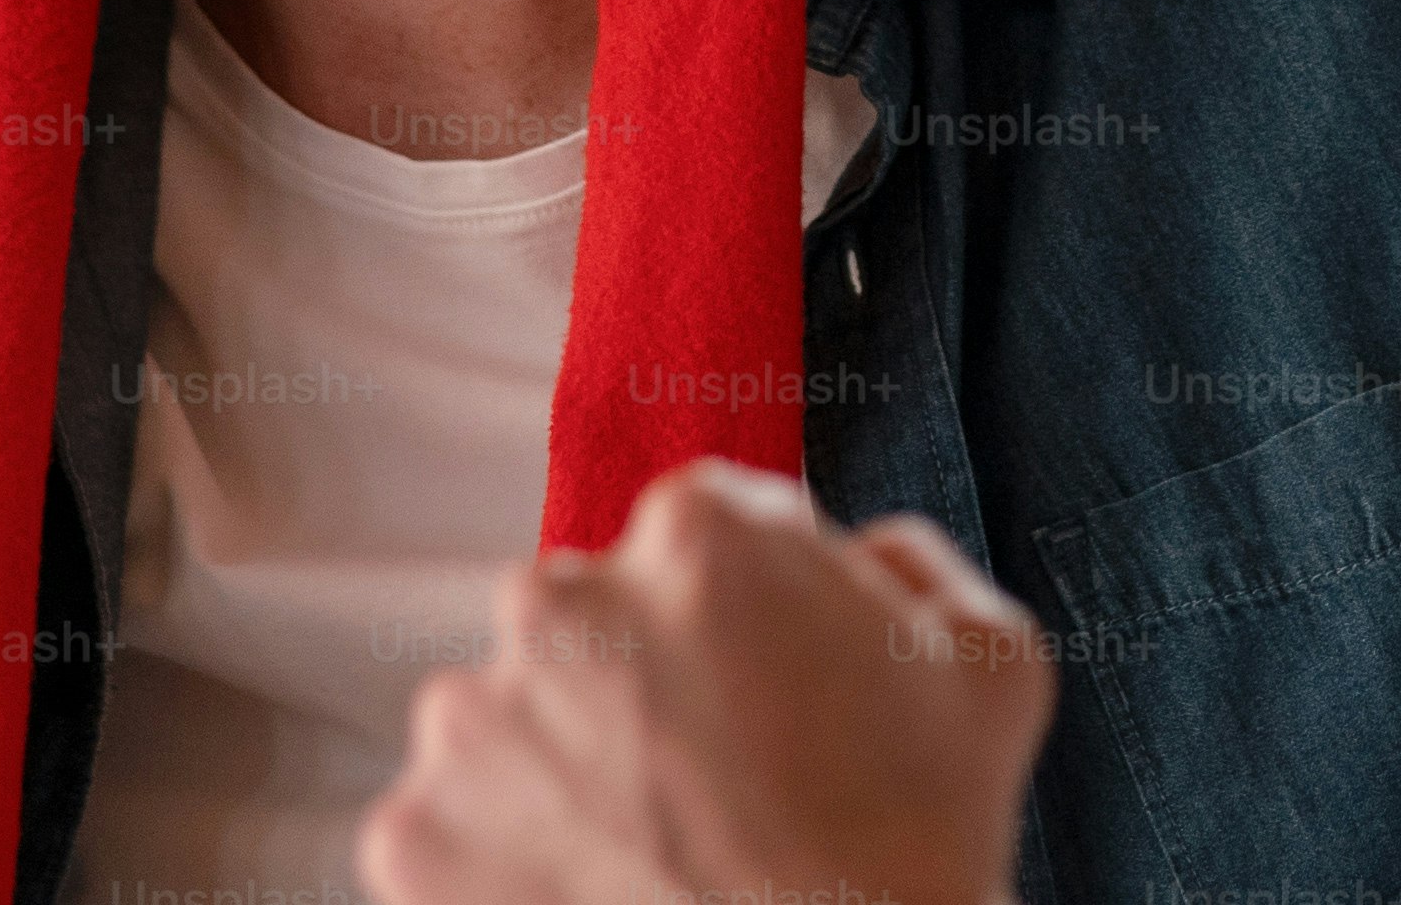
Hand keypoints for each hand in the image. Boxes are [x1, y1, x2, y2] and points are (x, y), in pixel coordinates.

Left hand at [358, 462, 1051, 904]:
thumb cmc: (921, 845)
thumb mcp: (989, 660)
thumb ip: (906, 565)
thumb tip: (856, 557)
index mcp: (697, 534)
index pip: (700, 532)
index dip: (745, 612)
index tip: (768, 692)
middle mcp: (559, 601)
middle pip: (591, 619)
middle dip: (639, 686)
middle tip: (712, 785)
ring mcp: (473, 725)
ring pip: (511, 723)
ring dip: (564, 771)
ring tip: (652, 854)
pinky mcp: (411, 841)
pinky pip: (450, 832)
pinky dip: (502, 866)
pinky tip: (595, 898)